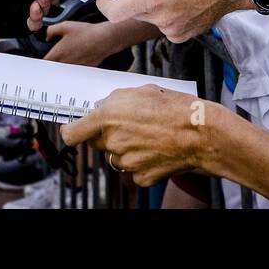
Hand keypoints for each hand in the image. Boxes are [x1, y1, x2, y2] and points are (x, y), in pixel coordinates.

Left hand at [43, 21, 122, 66]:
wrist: (104, 39)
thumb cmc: (86, 32)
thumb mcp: (65, 25)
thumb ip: (51, 31)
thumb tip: (47, 36)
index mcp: (58, 53)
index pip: (44, 63)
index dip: (42, 60)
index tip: (43, 57)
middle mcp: (65, 63)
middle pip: (53, 68)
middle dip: (52, 63)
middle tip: (55, 55)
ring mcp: (74, 68)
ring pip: (63, 70)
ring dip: (63, 65)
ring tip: (68, 56)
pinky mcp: (83, 69)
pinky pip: (74, 71)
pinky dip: (73, 67)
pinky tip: (78, 58)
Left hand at [61, 86, 214, 186]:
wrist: (199, 133)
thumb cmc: (172, 107)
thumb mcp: (138, 91)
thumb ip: (114, 100)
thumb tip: (102, 107)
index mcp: (107, 118)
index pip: (72, 134)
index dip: (70, 131)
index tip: (72, 129)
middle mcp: (112, 142)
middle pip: (96, 143)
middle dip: (106, 135)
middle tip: (127, 126)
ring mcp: (126, 162)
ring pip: (115, 156)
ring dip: (124, 148)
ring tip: (147, 136)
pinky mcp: (140, 177)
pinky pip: (132, 170)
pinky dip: (140, 162)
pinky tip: (155, 149)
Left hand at [91, 0, 259, 42]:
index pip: (115, 12)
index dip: (105, 4)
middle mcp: (161, 19)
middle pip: (131, 14)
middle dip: (132, 0)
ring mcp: (172, 30)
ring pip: (147, 19)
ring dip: (150, 7)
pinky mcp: (181, 37)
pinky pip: (162, 26)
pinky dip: (164, 15)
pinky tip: (179, 3)